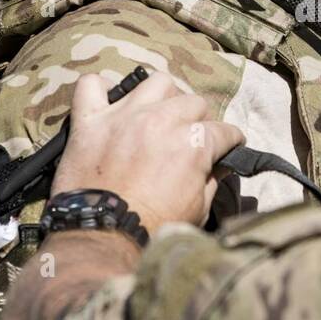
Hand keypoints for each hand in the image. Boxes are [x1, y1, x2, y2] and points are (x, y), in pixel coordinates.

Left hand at [51, 71, 244, 232]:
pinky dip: (100, 89)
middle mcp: (162, 120)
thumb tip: (219, 166)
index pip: (225, 131)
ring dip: (163, 97)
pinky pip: (92, 85)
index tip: (228, 146)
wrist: (102, 236)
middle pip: (194, 102)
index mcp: (194, 142)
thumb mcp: (198, 209)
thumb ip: (212, 181)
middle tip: (189, 136)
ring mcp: (124, 115)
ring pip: (156, 82)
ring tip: (158, 114)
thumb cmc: (152, 227)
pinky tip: (109, 103)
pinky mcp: (90, 120)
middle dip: (198, 119)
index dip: (230, 141)